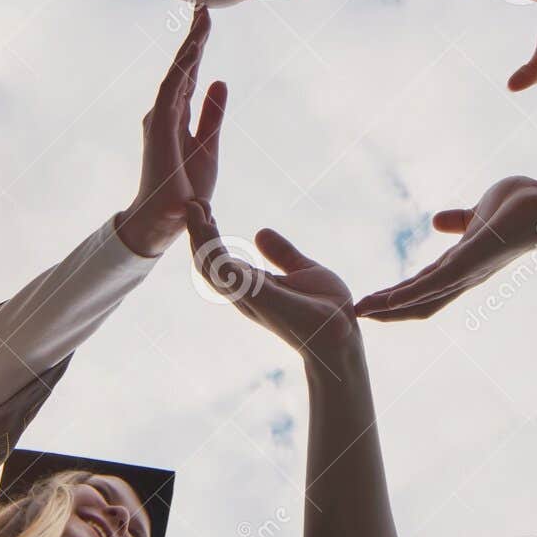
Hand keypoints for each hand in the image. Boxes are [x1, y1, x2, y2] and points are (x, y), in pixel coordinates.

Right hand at [115, 9, 226, 256]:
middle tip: (204, 7)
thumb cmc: (186, 186)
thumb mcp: (208, 143)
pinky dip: (181, 71)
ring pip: (177, 74)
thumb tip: (220, 81)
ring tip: (201, 21)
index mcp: (177, 115)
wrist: (169, 218)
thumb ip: (212, 114)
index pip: (190, 74)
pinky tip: (192, 52)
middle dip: (193, 38)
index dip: (198, 48)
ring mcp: (160, 118)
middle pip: (182, 68)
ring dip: (189, 48)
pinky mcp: (159, 128)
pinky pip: (171, 93)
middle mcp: (165, 112)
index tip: (207, 21)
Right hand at [186, 200, 359, 362]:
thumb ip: (282, 254)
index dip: (207, 237)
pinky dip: (212, 248)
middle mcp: (245, 293)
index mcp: (252, 287)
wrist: (343, 334)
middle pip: (207, 264)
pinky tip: (206, 226)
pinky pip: (226, 271)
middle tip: (193, 203)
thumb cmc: (326, 309)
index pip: (218, 261)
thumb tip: (260, 233)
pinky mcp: (261, 296)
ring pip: (210, 266)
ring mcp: (250, 296)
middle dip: (197, 234)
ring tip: (195, 209)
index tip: (204, 209)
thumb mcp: (304, 271)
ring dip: (200, 237)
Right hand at [354, 176, 536, 320]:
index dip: (397, 295)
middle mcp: (462, 275)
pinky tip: (386, 302)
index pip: (422, 286)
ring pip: (420, 298)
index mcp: (461, 264)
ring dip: (389, 307)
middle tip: (353, 314)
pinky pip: (432, 285)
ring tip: (359, 311)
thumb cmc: (520, 207)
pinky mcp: (468, 264)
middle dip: (386, 308)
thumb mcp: (478, 213)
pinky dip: (407, 296)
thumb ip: (458, 221)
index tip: (369, 301)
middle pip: (418, 300)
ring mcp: (465, 272)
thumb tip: (436, 221)